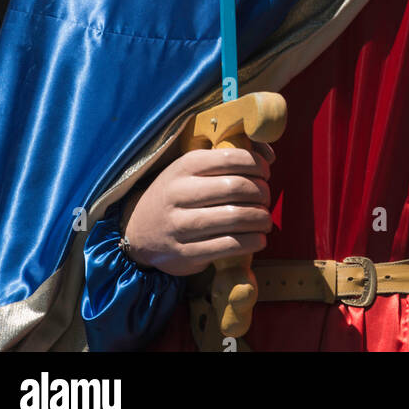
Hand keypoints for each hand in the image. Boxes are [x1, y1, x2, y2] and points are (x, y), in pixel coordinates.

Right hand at [121, 142, 274, 276]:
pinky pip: (228, 246)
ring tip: (266, 219)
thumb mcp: (191, 169)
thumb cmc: (177, 193)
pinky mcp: (186, 253)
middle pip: (236, 188)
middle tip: (266, 197)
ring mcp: (180, 225)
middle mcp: (180, 193)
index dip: (256, 164)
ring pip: (234, 217)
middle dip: (261, 192)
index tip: (265, 172)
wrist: (138, 230)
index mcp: (184, 166)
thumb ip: (228, 157)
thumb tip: (270, 155)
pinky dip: (251, 241)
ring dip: (260, 218)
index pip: (231, 158)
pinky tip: (259, 238)